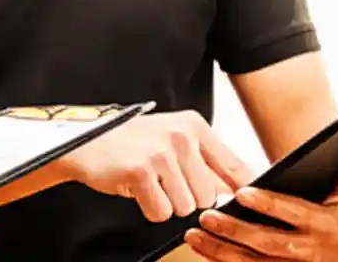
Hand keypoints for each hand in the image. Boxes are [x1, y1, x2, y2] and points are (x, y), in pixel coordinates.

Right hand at [59, 110, 254, 222]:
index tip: (250, 201)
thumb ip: (204, 161)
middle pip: (208, 196)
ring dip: (167, 204)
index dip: (243, 189)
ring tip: (151, 184)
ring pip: (185, 207)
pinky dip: (149, 209)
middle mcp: (181, 136)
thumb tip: (235, 190)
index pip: (234, 164)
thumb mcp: (173, 139)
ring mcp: (160, 153)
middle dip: (188, 198)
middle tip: (166, 184)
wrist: (87, 141)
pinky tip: (138, 190)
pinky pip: (160, 212)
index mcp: (194, 126)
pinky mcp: (140, 171)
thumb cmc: (132, 143)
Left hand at [186, 151, 337, 261]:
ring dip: (221, 251)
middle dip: (234, 230)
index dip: (268, 204)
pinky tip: (204, 253)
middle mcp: (307, 250)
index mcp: (324, 225)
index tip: (243, 192)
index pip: (292, 212)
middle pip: (266, 242)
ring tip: (194, 235)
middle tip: (207, 215)